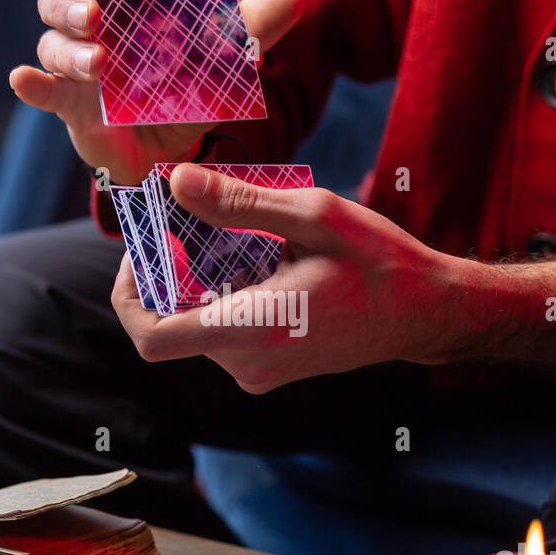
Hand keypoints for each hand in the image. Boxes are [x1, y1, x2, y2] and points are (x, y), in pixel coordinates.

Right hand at [9, 0, 302, 184]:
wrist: (170, 148)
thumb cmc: (187, 88)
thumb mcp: (224, 60)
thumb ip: (252, 29)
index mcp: (131, 2)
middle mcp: (96, 27)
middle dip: (74, 3)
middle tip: (97, 16)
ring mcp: (77, 66)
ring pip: (52, 42)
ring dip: (68, 49)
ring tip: (97, 64)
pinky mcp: (67, 105)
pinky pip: (41, 88)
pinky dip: (30, 83)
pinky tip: (22, 78)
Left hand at [112, 165, 472, 391]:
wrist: (426, 314)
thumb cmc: (380, 264)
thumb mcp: (316, 217)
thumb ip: (240, 204)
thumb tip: (176, 182)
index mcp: (252, 330)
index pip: (152, 338)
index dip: (129, 292)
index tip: (144, 248)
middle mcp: (247, 364)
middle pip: (172, 319)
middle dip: (172, 268)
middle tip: (196, 215)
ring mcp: (258, 372)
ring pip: (198, 322)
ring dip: (203, 276)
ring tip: (244, 234)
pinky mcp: (269, 368)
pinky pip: (224, 330)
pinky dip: (226, 291)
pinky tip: (263, 259)